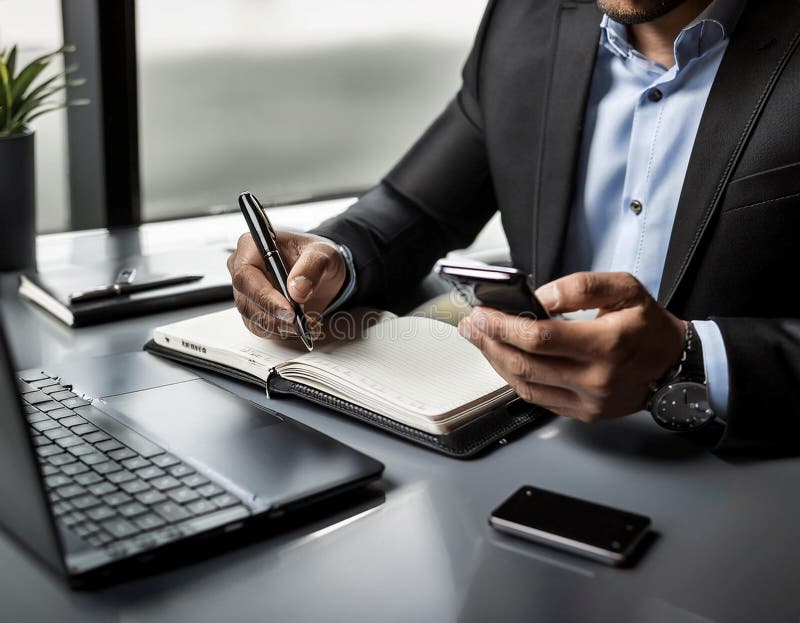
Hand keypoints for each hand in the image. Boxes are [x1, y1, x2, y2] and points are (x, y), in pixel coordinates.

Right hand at [227, 231, 346, 338]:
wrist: (322, 271)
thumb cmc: (316, 256)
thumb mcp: (322, 253)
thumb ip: (311, 267)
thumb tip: (297, 289)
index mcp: (251, 246)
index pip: (246, 276)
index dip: (265, 297)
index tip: (289, 310)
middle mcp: (243, 269)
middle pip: (247, 301)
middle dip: (275, 316)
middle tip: (301, 323)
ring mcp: (247, 292)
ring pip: (254, 319)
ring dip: (282, 327)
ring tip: (309, 325)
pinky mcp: (255, 310)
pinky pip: (262, 328)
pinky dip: (283, 332)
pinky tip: (302, 328)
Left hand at [458, 272, 685, 422]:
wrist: (674, 365)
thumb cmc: (648, 325)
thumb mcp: (624, 288)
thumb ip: (580, 287)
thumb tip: (540, 296)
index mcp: (607, 344)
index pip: (540, 338)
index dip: (503, 326)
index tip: (482, 313)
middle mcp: (597, 379)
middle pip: (526, 364)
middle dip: (490, 342)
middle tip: (471, 325)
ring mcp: (589, 401)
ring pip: (525, 385)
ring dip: (496, 361)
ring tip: (480, 340)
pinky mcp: (584, 413)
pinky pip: (538, 399)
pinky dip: (514, 379)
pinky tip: (503, 360)